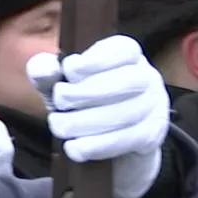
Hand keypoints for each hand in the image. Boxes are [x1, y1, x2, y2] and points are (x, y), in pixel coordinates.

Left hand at [27, 35, 167, 197]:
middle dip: (86, 92)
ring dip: (85, 122)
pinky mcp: (152, 136)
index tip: (68, 70)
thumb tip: (43, 68)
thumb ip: (50, 74)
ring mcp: (154, 107)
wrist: (115, 146)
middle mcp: (149, 77)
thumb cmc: (88, 105)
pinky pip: (126, 140)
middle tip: (59, 101)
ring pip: (125, 113)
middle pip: (127, 81)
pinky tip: (74, 148)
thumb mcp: (65, 86)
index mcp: (129, 55)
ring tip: (60, 126)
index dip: (95, 60)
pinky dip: (96, 145)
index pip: (123, 49)